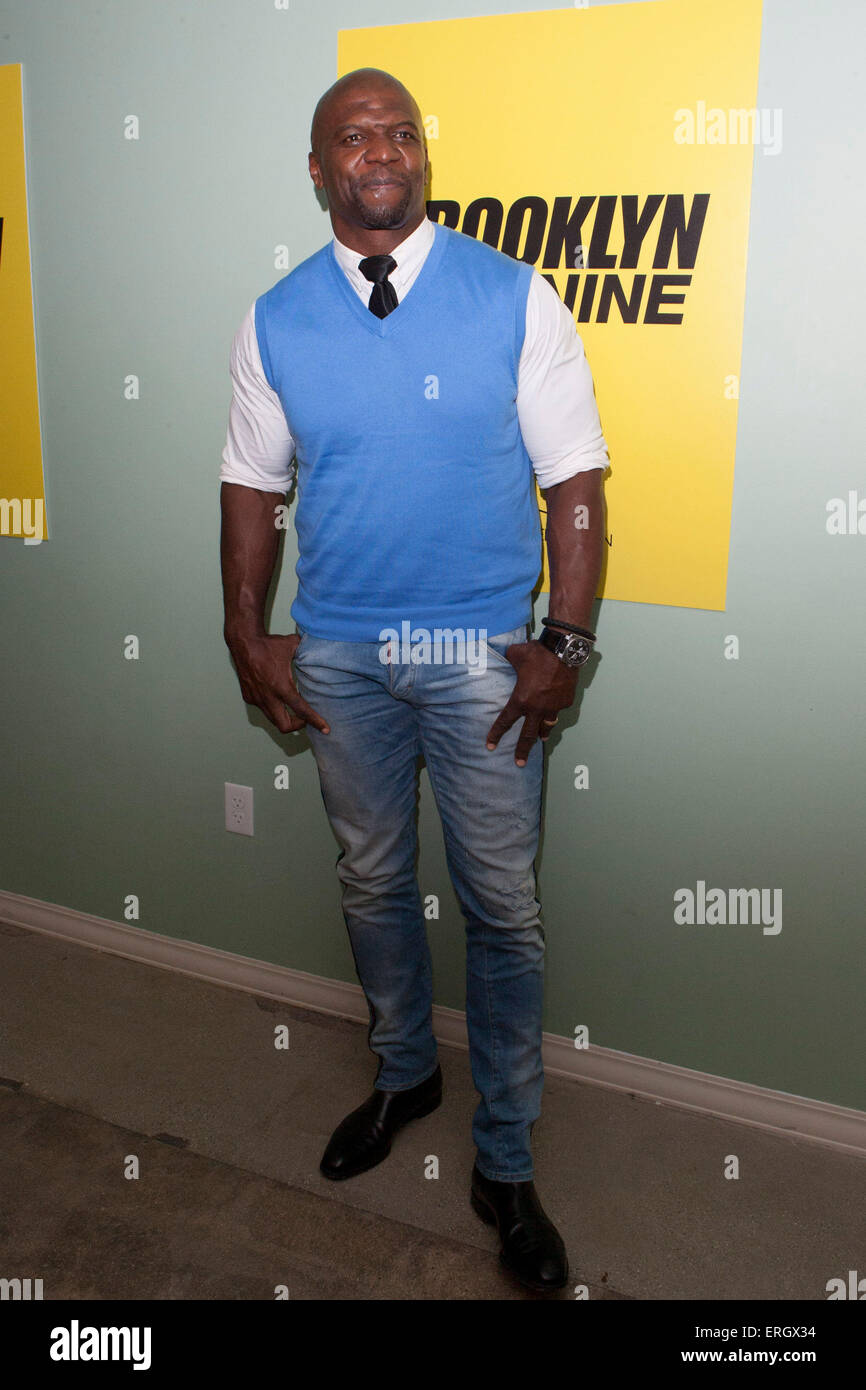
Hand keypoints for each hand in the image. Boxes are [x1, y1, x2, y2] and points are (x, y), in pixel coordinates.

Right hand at [225, 631, 329, 734]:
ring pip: (273, 719)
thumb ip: (308, 653)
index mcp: (281, 687)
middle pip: (284, 725)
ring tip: (293, 710)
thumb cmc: (268, 644)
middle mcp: (268, 697)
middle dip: (297, 725)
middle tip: (305, 719)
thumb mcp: (293, 646)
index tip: (325, 729)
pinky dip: (272, 707)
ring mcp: (256, 698)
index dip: (315, 721)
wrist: (243, 642)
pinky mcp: (248, 697)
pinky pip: (263, 709)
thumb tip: (320, 652)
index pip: (301, 710)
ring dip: (284, 718)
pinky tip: (276, 697)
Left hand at [485, 640, 577, 765]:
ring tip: (541, 739)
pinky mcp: (566, 702)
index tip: (490, 746)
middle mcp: (537, 708)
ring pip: (547, 726)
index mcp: (521, 700)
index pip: (505, 721)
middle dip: (522, 751)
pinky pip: (559, 709)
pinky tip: (554, 707)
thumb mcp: (515, 655)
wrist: (563, 650)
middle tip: (519, 763)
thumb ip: (508, 660)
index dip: (496, 734)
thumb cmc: (537, 653)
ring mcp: (553, 707)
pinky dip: (555, 710)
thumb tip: (506, 655)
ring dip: (542, 733)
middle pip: (528, 735)